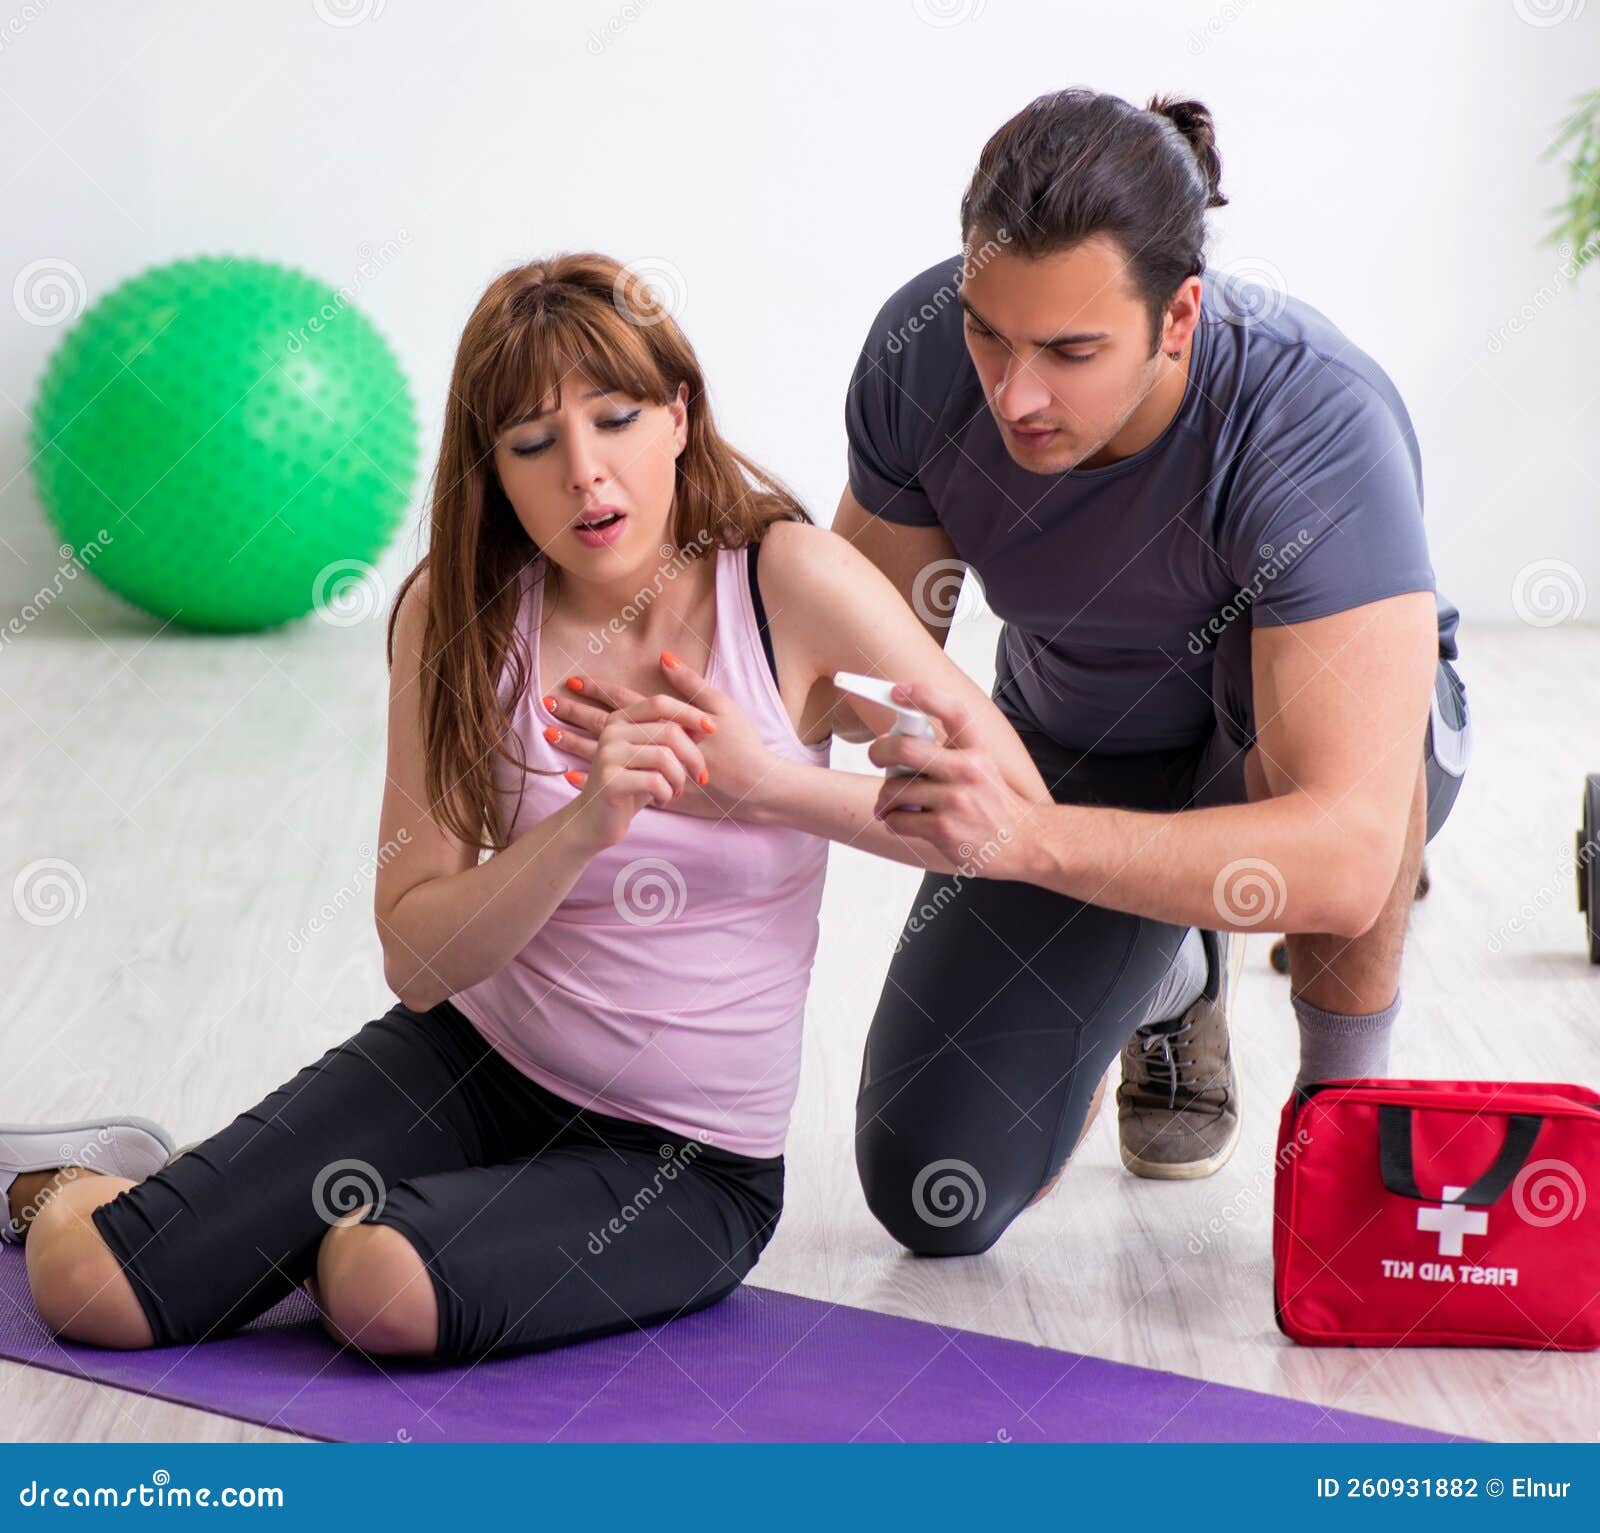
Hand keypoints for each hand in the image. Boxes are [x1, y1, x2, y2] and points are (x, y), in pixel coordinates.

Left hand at [543, 650, 779, 820]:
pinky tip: (570, 775)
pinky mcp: (657, 791)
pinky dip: (596, 779)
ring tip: (551, 736)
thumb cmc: (744, 745)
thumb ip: (691, 684)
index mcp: (669, 722)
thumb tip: (663, 658)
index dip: (599, 691)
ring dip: (578, 745)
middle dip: (578, 715)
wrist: (756, 789)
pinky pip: (615, 781)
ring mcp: (654, 770)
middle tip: (548, 705)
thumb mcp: (722, 706)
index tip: (571, 682)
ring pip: (609, 755)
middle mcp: (655, 745)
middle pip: (610, 727)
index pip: (626, 703)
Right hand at [567, 707, 711, 851]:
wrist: (596, 821)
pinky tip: (661, 801)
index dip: (689, 713)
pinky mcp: (610, 780)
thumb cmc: (632, 787)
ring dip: (680, 779)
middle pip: (669, 732)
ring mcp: (608, 755)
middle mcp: (611, 731)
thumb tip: (705, 723)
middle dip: (693, 757)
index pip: (660, 703)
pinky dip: (667, 794)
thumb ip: (672, 738)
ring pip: (665, 757)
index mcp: (620, 719)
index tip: (712, 729)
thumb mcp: (652, 758)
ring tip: (675, 791)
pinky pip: (656, 781)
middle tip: (700, 777)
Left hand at [867, 680, 1049, 879]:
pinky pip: (897, 820)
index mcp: (977, 751)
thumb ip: (950, 755)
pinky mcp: (943, 830)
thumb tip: (901, 744)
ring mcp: (955, 801)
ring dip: (884, 798)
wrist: (1026, 845)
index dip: (922, 695)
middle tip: (876, 757)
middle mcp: (967, 771)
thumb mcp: (983, 768)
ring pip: (893, 789)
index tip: (897, 691)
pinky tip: (899, 822)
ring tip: (889, 804)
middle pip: (904, 748)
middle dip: (879, 751)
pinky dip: (891, 821)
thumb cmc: (995, 806)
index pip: (952, 711)